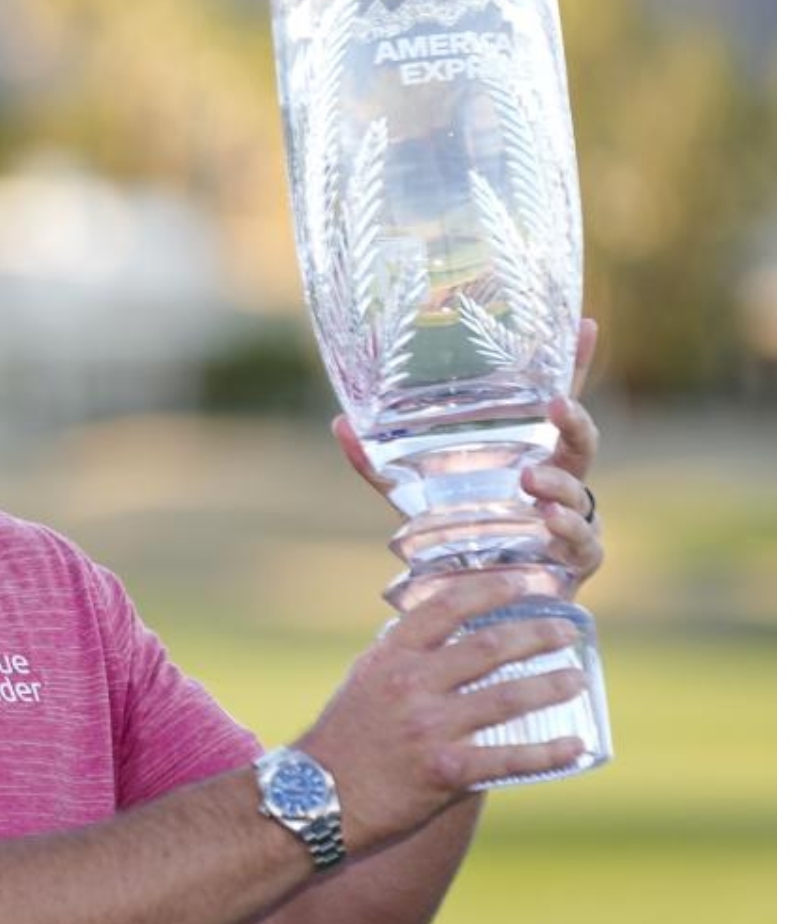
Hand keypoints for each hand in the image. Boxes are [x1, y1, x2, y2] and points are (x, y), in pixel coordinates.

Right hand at [296, 571, 587, 852]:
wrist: (314, 798)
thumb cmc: (341, 740)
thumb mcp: (363, 682)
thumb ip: (402, 658)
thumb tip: (443, 636)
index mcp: (390, 657)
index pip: (447, 607)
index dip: (492, 589)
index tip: (526, 581)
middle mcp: (411, 684)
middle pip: (489, 647)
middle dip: (537, 635)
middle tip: (568, 631)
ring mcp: (429, 727)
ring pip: (507, 697)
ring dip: (550, 685)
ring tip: (577, 679)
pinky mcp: (445, 771)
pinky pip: (509, 757)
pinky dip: (548, 751)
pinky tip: (575, 745)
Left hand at [332, 318, 603, 586]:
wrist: (472, 601)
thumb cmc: (453, 537)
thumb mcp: (412, 495)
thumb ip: (377, 463)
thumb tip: (339, 423)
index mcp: (530, 454)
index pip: (554, 404)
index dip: (571, 363)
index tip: (582, 322)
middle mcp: (559, 481)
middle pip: (581, 443)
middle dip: (575, 421)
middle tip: (556, 404)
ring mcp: (573, 519)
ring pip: (579, 492)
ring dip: (558, 483)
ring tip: (530, 477)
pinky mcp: (576, 560)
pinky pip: (584, 541)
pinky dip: (568, 530)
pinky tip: (546, 520)